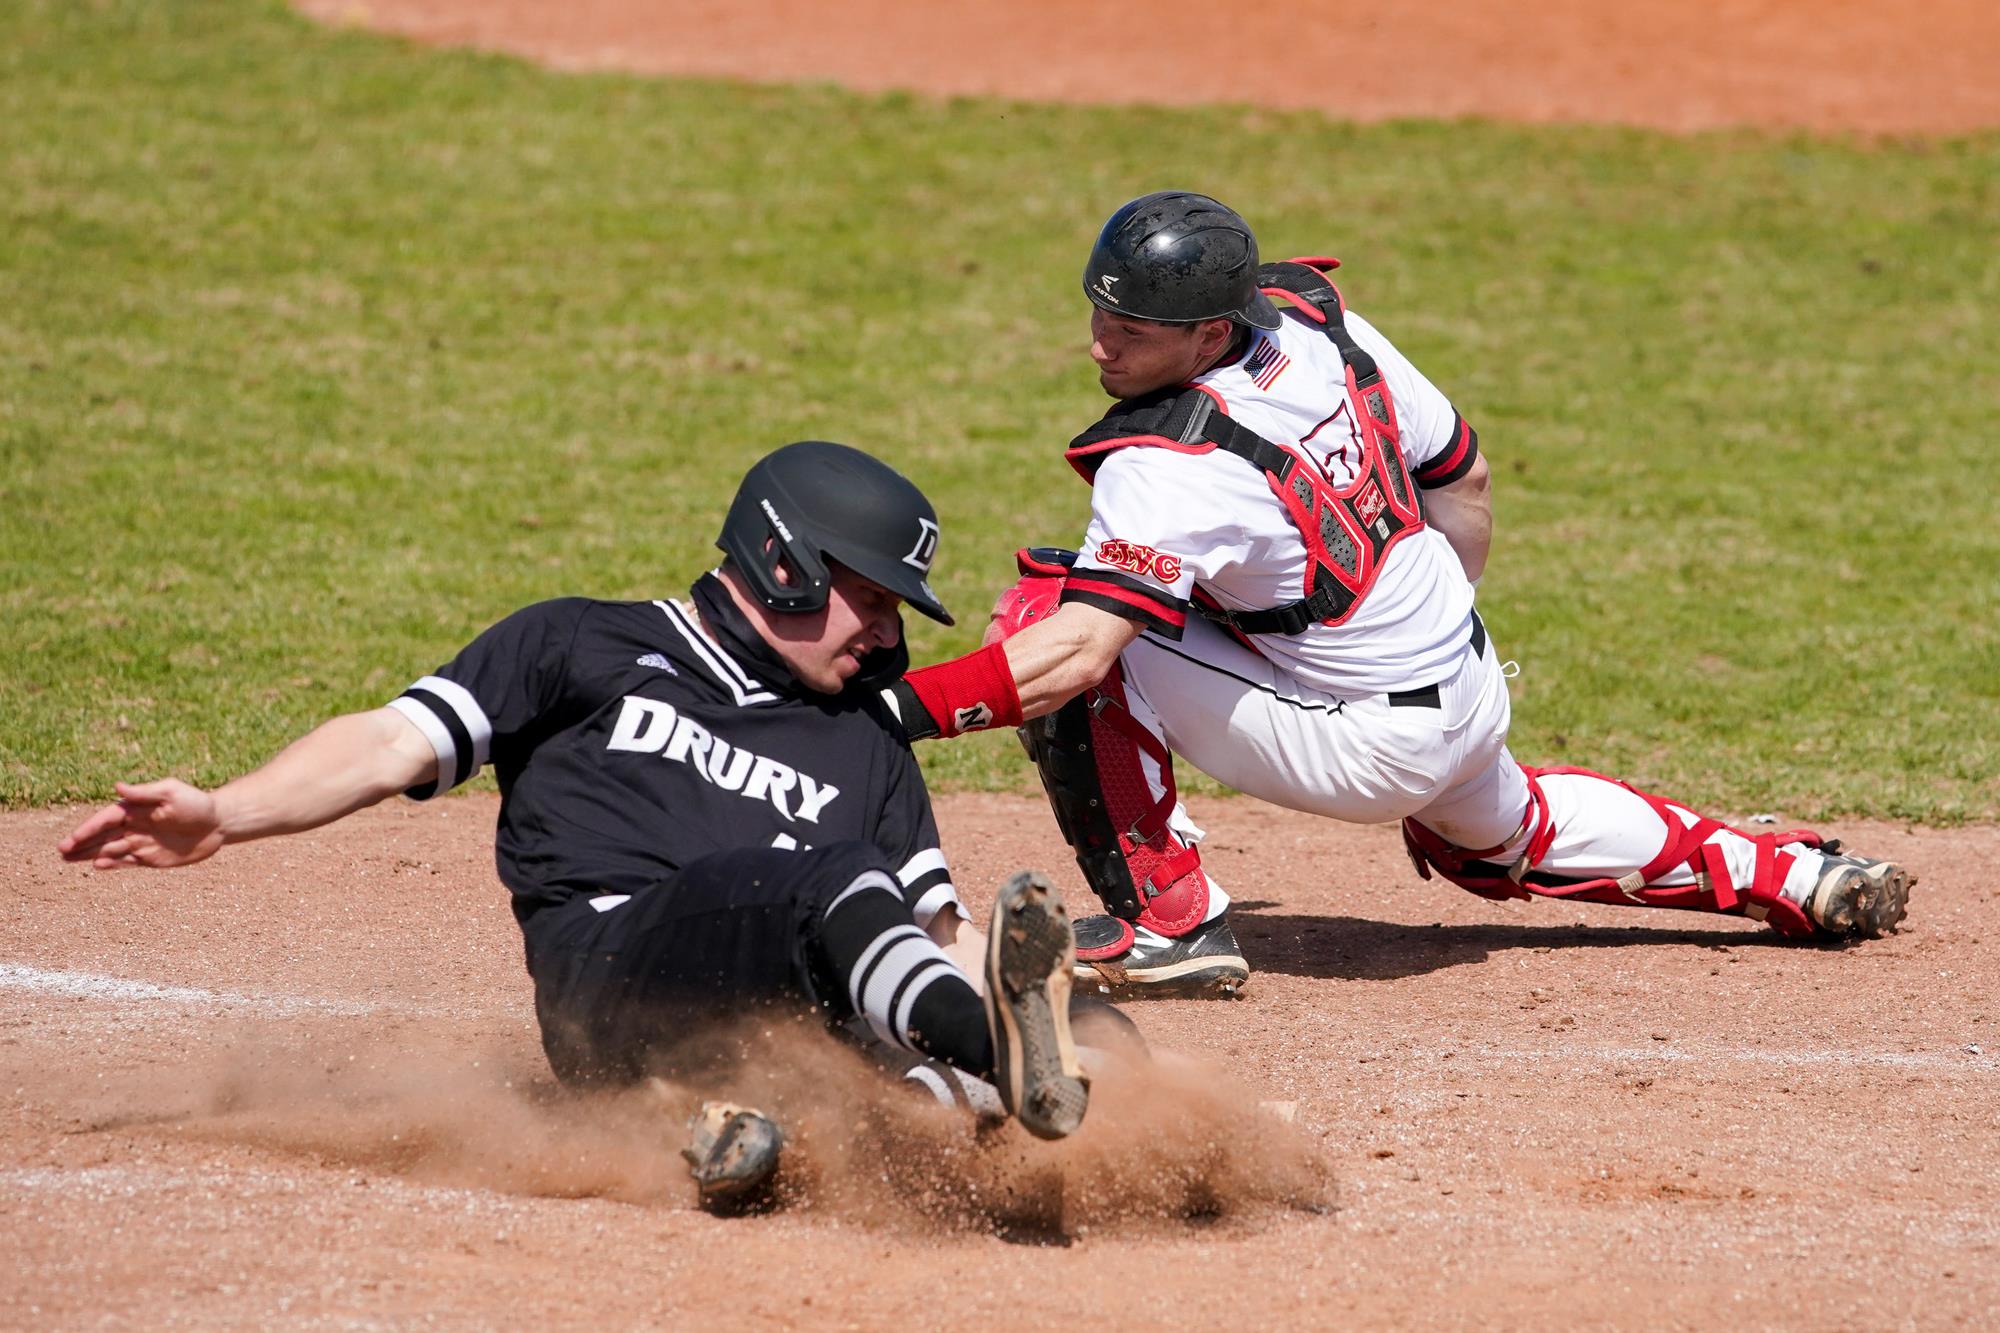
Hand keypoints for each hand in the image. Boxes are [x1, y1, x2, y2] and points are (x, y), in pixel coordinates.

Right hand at [58, 779, 226, 869]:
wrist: (219, 823)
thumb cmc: (196, 803)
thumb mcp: (172, 792)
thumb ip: (145, 792)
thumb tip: (118, 787)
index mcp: (136, 809)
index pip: (106, 820)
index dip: (88, 829)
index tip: (72, 838)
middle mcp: (134, 826)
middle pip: (102, 836)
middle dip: (81, 843)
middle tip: (61, 851)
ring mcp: (141, 843)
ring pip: (110, 849)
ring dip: (90, 854)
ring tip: (68, 860)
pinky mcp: (151, 858)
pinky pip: (127, 862)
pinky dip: (112, 864)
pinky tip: (97, 866)